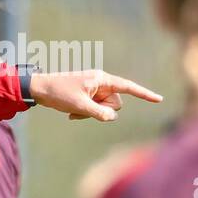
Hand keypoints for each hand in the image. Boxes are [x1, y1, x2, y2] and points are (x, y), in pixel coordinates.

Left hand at [30, 69, 162, 121]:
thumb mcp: (79, 106)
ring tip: (74, 111)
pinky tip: (70, 114)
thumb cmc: (58, 93)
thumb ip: (98, 113)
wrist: (39, 89)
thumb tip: (112, 117)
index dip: (144, 94)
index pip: (128, 87)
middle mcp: (100, 83)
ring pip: (104, 108)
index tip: (159, 99)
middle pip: (115, 103)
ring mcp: (93, 89)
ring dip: (91, 114)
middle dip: (102, 110)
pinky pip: (94, 109)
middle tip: (83, 109)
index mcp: (102, 80)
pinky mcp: (87, 96)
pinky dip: (85, 114)